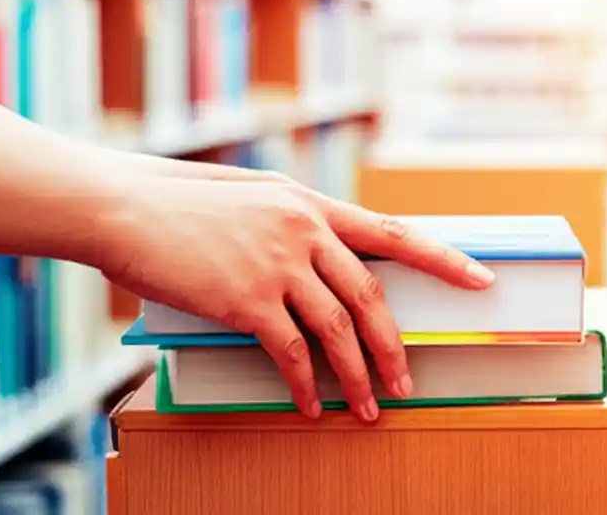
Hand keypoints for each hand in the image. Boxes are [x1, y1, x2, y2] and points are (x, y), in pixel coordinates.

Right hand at [94, 170, 495, 420]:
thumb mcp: (251, 197)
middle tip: (407, 383)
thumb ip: (294, 222)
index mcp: (311, 204)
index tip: (482, 279)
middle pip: (371, 295)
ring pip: (338, 329)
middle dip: (394, 346)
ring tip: (367, 409)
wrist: (124, 207)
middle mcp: (304, 229)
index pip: (394, 232)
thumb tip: (324, 256)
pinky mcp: (246, 296)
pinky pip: (290, 351)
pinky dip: (304, 384)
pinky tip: (309, 405)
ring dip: (356, 375)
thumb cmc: (180, 204)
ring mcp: (277, 263)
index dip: (444, 258)